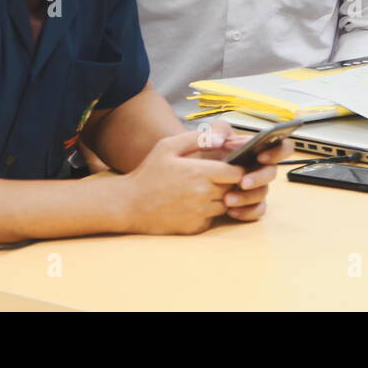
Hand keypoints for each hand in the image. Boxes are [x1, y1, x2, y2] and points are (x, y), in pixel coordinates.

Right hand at [119, 129, 246, 234]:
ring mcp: (200, 213)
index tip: (229, 165)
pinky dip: (209, 211)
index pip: (237, 173)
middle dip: (230, 182)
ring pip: (226, 205)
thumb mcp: (168, 146)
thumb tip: (222, 139)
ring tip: (204, 189)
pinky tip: (193, 203)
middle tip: (217, 176)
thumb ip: (197, 139)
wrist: (129, 204)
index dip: (237, 168)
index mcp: (200, 173)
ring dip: (221, 198)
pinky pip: (213, 218)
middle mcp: (204, 195)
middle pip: (234, 189)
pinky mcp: (196, 227)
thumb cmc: (149, 172)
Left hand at [189, 120, 292, 221]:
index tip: (261, 157)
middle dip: (259, 178)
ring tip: (228, 200)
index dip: (278, 152)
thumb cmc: (201, 151)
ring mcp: (254, 186)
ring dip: (248, 198)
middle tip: (243, 183)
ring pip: (262, 194)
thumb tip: (222, 141)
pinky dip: (246, 212)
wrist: (187, 172)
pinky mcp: (247, 203)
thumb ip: (216, 130)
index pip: (281, 147)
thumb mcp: (206, 134)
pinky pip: (256, 211)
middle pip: (272, 173)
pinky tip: (231, 211)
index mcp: (255, 148)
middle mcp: (257, 167)